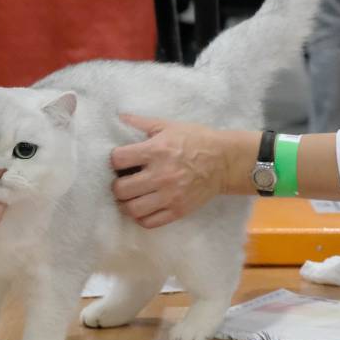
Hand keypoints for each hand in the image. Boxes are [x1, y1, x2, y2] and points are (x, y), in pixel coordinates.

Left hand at [109, 115, 249, 228]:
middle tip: (123, 181)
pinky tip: (143, 208)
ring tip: (130, 196)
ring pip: (132, 209)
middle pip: (121, 189)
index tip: (120, 160)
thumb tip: (120, 116)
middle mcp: (161, 175)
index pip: (118, 159)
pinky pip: (149, 222)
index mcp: (156, 151)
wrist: (225, 162)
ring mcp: (170, 196)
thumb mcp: (169, 126)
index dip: (114, 159)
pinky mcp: (178, 211)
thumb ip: (142, 123)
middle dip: (117, 185)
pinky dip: (141, 217)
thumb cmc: (196, 140)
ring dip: (126, 203)